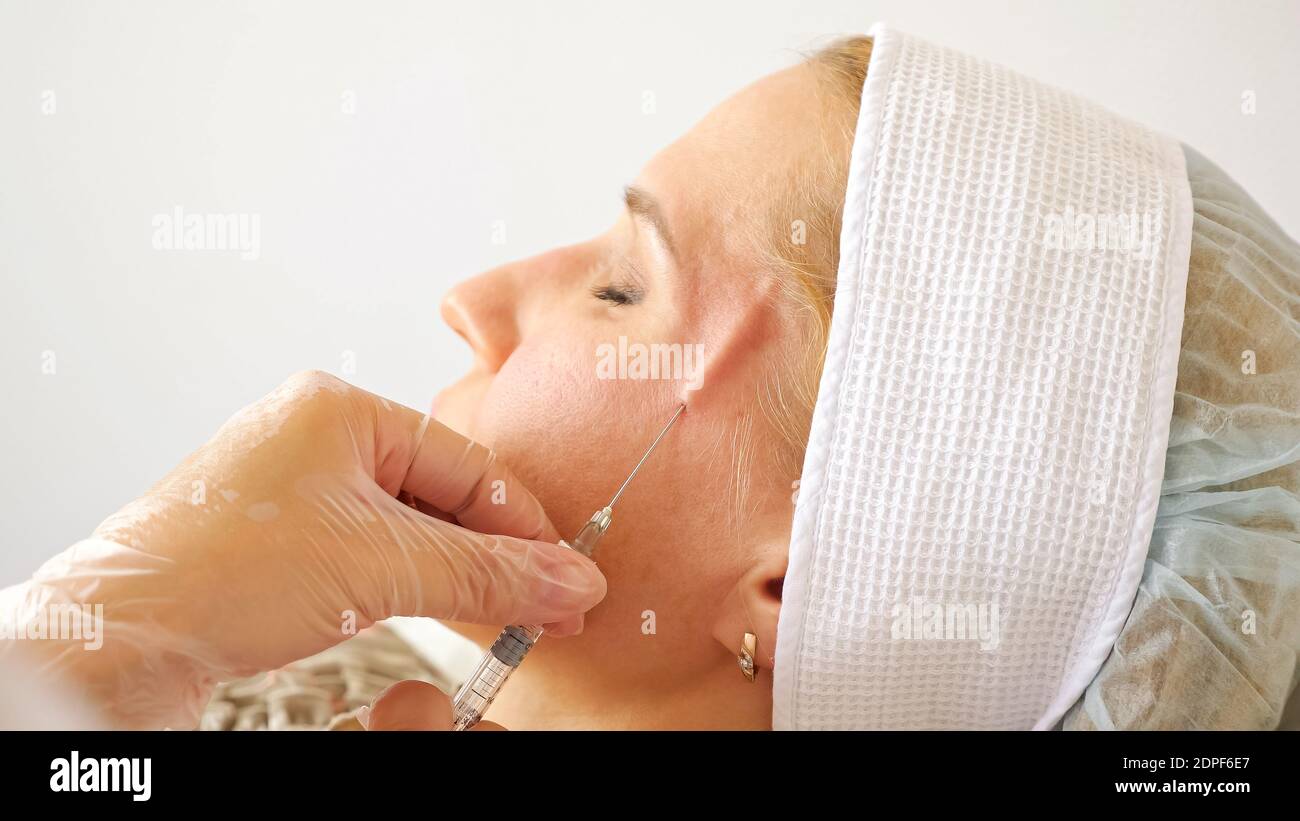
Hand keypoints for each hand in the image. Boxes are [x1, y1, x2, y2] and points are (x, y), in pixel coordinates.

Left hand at [0, 371, 604, 728]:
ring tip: (506, 619)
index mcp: (339, 408)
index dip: (523, 526)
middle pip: (437, 494)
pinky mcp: (274, 533)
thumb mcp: (381, 568)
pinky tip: (440, 612)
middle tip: (547, 606)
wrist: (123, 636)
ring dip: (454, 574)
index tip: (567, 575)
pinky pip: (365, 548)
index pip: (464, 464)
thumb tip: (572, 579)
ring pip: (403, 526)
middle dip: (493, 557)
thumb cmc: (230, 574)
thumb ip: (487, 574)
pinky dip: (408, 582)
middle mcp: (314, 434)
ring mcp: (291, 483)